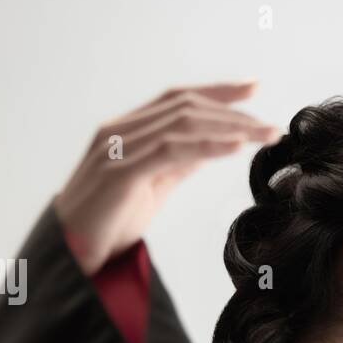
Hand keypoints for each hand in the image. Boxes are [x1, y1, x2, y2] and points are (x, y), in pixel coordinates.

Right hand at [53, 80, 282, 275]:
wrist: (70, 253)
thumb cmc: (107, 223)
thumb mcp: (151, 187)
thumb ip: (177, 164)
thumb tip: (213, 147)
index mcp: (127, 131)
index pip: (177, 99)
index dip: (217, 91)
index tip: (255, 89)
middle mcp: (120, 131)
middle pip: (185, 106)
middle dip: (234, 112)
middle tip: (272, 125)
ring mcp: (117, 149)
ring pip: (182, 123)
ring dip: (230, 127)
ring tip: (264, 135)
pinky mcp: (119, 172)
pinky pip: (170, 150)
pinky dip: (207, 145)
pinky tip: (235, 147)